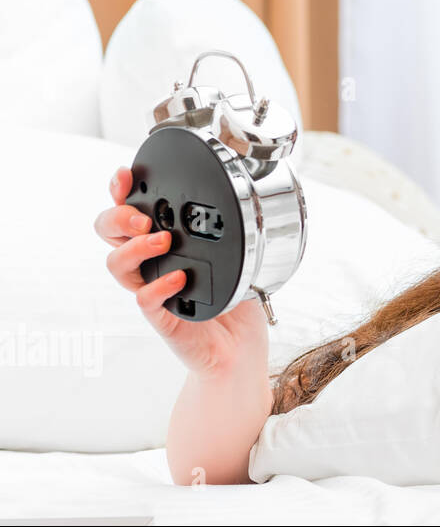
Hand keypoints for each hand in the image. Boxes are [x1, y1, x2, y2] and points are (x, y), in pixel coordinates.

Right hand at [93, 165, 269, 378]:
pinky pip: (145, 300)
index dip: (121, 190)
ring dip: (136, 248)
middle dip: (118, 217)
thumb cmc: (235, 301)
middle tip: (144, 218)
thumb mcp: (238, 256)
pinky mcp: (161, 317)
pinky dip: (158, 287)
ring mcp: (152, 289)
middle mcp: (151, 263)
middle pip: (109, 232)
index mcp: (164, 242)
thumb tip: (243, 200)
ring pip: (117, 264)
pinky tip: (178, 280)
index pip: (130, 211)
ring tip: (163, 241)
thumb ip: (232, 232)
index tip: (126, 176)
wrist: (238, 350)